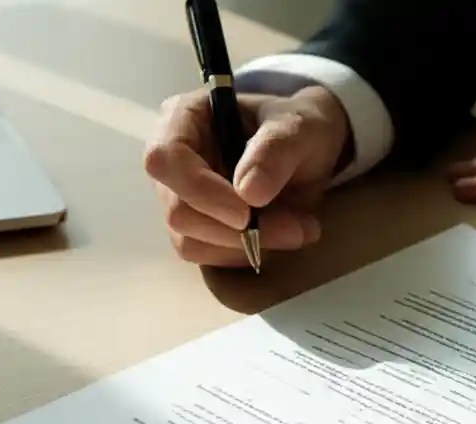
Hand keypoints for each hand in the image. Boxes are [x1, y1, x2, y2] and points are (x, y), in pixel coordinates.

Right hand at [143, 85, 348, 266]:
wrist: (310, 153)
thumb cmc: (299, 128)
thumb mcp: (301, 128)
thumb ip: (276, 152)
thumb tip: (249, 194)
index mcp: (184, 117)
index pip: (165, 158)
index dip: (200, 190)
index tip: (246, 212)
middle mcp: (171, 160)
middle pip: (178, 210)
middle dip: (235, 229)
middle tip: (294, 229)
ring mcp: (179, 197)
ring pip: (190, 241)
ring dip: (245, 245)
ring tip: (298, 230)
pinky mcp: (194, 228)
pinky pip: (206, 254)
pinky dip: (245, 253)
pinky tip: (280, 238)